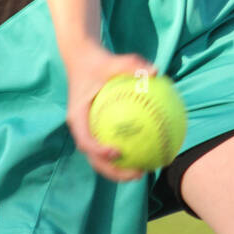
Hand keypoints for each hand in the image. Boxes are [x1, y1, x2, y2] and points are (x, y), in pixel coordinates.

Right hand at [65, 42, 158, 181]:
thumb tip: (155, 71)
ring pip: (101, 159)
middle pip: (94, 159)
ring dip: (120, 171)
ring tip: (144, 172)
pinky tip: (149, 153)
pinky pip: (111, 146)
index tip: (117, 153)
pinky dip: (126, 153)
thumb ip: (132, 65)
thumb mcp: (114, 61)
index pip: (85, 140)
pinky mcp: (96, 131)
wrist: (84, 60)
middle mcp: (81, 128)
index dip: (98, 151)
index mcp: (77, 117)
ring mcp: (88, 132)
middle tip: (137, 173)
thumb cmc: (99, 62)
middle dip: (114, 171)